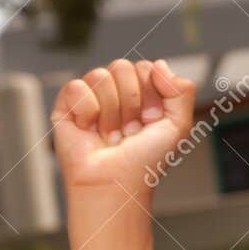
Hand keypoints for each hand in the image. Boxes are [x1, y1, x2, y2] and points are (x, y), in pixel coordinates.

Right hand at [50, 57, 196, 195]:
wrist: (116, 185)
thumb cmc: (145, 162)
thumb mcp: (178, 126)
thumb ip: (182, 90)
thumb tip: (159, 64)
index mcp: (141, 92)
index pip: (145, 67)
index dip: (150, 95)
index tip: (150, 122)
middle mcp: (115, 92)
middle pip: (122, 67)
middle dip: (130, 103)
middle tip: (130, 131)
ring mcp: (91, 97)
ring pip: (100, 76)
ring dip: (110, 113)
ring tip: (111, 136)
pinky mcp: (67, 106)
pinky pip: (77, 87)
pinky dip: (87, 112)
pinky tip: (89, 131)